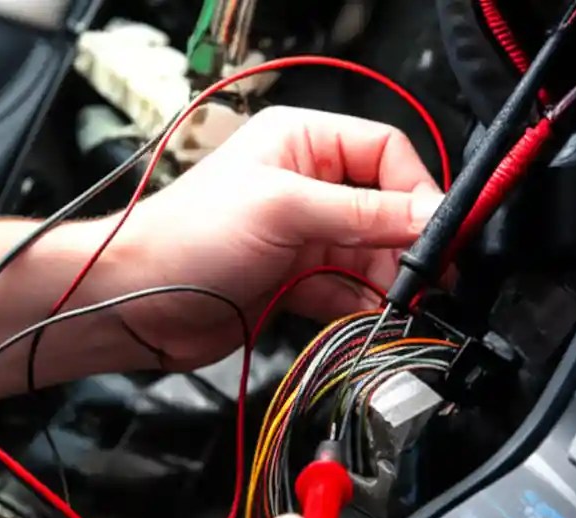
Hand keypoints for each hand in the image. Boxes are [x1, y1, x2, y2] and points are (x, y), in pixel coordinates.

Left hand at [92, 106, 444, 370]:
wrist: (137, 301)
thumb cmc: (186, 237)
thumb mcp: (284, 209)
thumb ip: (363, 214)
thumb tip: (428, 217)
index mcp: (301, 143)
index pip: (385, 152)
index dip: (416, 189)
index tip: (438, 228)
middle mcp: (306, 185)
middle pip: (385, 208)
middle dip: (408, 242)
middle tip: (430, 274)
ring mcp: (301, 236)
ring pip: (371, 254)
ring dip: (389, 279)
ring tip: (404, 301)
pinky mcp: (294, 281)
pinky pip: (348, 290)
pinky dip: (363, 305)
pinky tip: (372, 316)